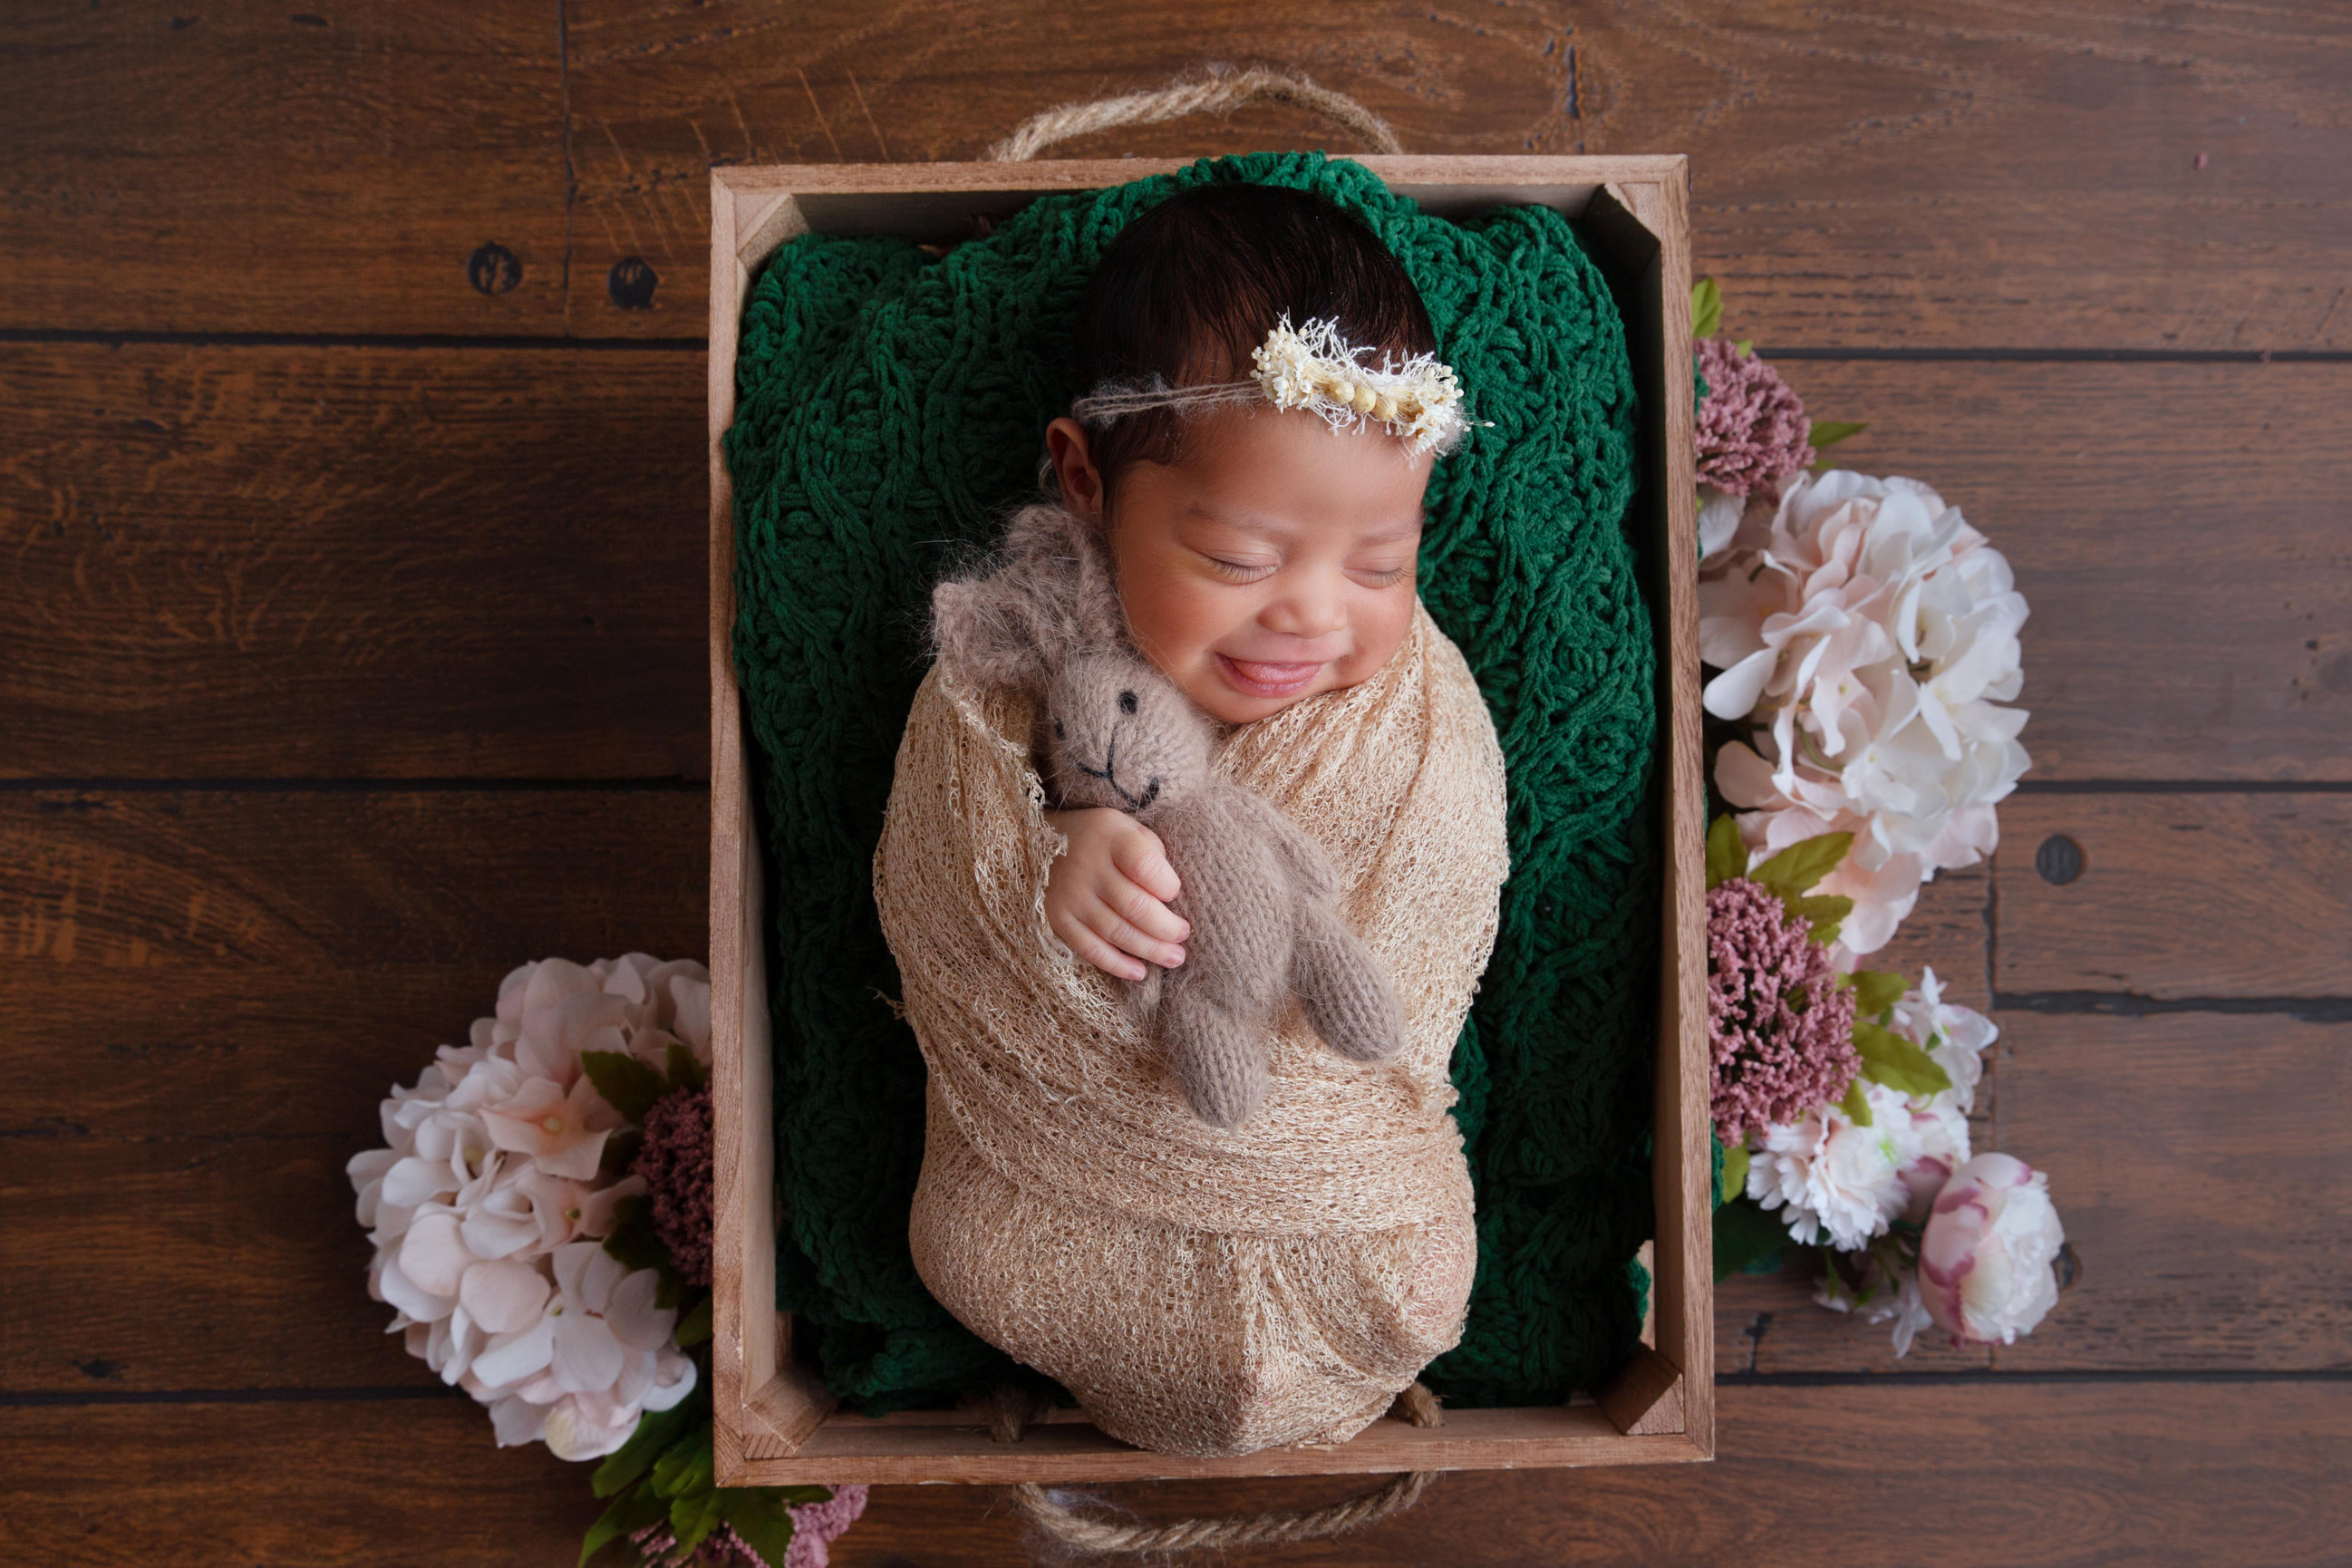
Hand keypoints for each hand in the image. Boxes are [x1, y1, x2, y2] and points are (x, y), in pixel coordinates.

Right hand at [1041, 807, 1189, 981]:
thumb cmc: (1104, 840)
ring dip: (1151, 951)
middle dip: (1167, 928)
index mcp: (1111, 838)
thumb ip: (1154, 856)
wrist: (1045, 839)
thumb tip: (1173, 900)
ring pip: (1117, 933)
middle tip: (1183, 936)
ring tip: (1174, 957)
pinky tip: (1140, 971)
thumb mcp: (1130, 830)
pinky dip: (1118, 965)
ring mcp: (1071, 895)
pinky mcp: (1059, 918)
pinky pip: (1091, 949)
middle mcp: (1088, 867)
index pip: (1145, 866)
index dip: (1168, 885)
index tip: (1175, 893)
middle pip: (1135, 907)